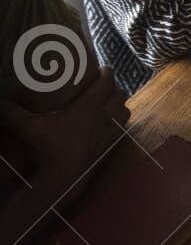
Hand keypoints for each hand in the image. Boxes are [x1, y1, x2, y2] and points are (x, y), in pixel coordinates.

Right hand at [0, 68, 125, 205]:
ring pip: (125, 110)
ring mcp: (109, 132)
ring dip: (120, 103)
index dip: (108, 73)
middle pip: (119, 95)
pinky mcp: (110, 146)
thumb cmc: (49, 149)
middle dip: (115, 87)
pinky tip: (111, 123)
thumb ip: (12, 113)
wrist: (64, 177)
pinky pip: (122, 128)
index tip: (105, 67)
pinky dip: (120, 121)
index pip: (105, 84)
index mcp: (88, 108)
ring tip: (111, 100)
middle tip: (106, 83)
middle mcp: (103, 117)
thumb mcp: (28, 127)